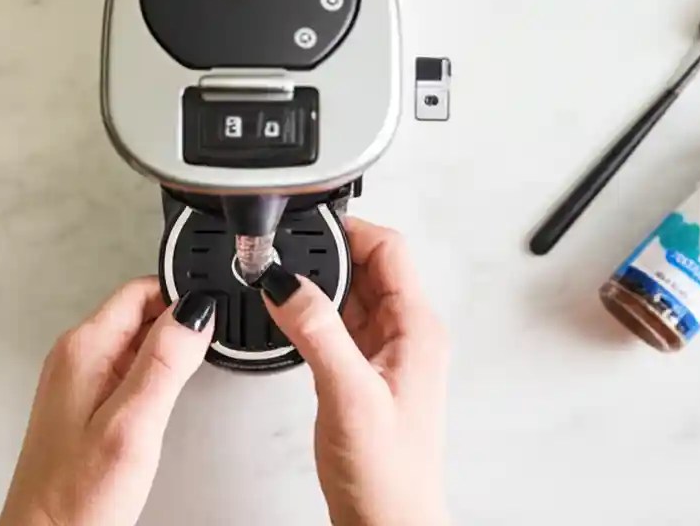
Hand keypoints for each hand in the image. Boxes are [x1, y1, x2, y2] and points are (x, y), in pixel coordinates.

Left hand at [0, 279, 215, 525]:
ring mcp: (78, 381)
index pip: (139, 291)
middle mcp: (75, 358)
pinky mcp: (85, 405)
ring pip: (135, 341)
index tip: (213, 310)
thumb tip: (194, 312)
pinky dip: (155, 373)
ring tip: (193, 371)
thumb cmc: (76, 497)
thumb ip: (165, 363)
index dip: (181, 295)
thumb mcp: (133, 424)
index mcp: (83, 350)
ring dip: (168, 347)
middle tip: (211, 345)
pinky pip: (127, 369)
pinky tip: (167, 398)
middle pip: (138, 312)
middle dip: (179, 321)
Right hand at [257, 218, 449, 525]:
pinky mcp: (366, 376)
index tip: (309, 224)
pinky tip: (293, 323)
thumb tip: (287, 282)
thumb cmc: (389, 475)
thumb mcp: (349, 393)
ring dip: (321, 285)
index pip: (390, 249)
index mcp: (417, 329)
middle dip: (328, 254)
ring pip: (354, 296)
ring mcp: (388, 356)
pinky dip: (316, 316)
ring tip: (282, 284)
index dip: (351, 228)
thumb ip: (318, 330)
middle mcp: (408, 337)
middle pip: (370, 267)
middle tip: (286, 251)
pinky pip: (342, 327)